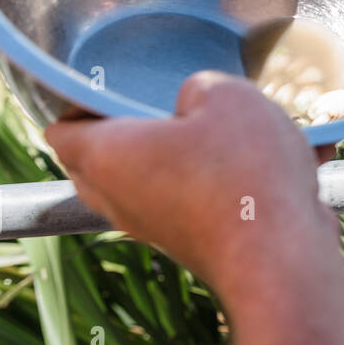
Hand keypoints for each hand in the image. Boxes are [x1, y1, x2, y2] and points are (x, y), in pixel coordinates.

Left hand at [45, 73, 343, 344]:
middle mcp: (119, 199)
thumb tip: (196, 102)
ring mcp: (156, 229)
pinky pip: (193, 203)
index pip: (60, 130)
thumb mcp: (226, 95)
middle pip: (98, 162)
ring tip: (219, 133)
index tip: (114, 87)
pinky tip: (265, 167)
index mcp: (106, 156)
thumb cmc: (243, 174)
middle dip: (124, 132)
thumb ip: (200, 86)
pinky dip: (216, 185)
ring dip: (172, 159)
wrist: (282, 258)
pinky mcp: (193, 245)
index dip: (80, 103)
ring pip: (147, 184)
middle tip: (164, 105)